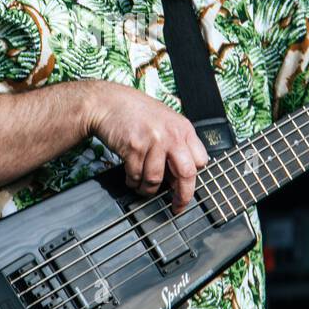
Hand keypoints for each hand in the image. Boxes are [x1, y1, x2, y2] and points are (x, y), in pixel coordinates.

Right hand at [83, 81, 210, 212]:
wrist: (108, 102)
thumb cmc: (136, 112)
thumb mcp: (165, 122)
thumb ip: (176, 144)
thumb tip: (178, 176)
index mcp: (183, 128)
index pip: (200, 160)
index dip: (194, 177)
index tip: (187, 187)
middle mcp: (171, 134)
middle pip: (186, 174)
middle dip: (182, 196)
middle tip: (177, 206)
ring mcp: (153, 141)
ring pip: (156, 179)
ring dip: (147, 189)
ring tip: (142, 187)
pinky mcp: (134, 147)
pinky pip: (136, 176)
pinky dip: (132, 182)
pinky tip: (131, 177)